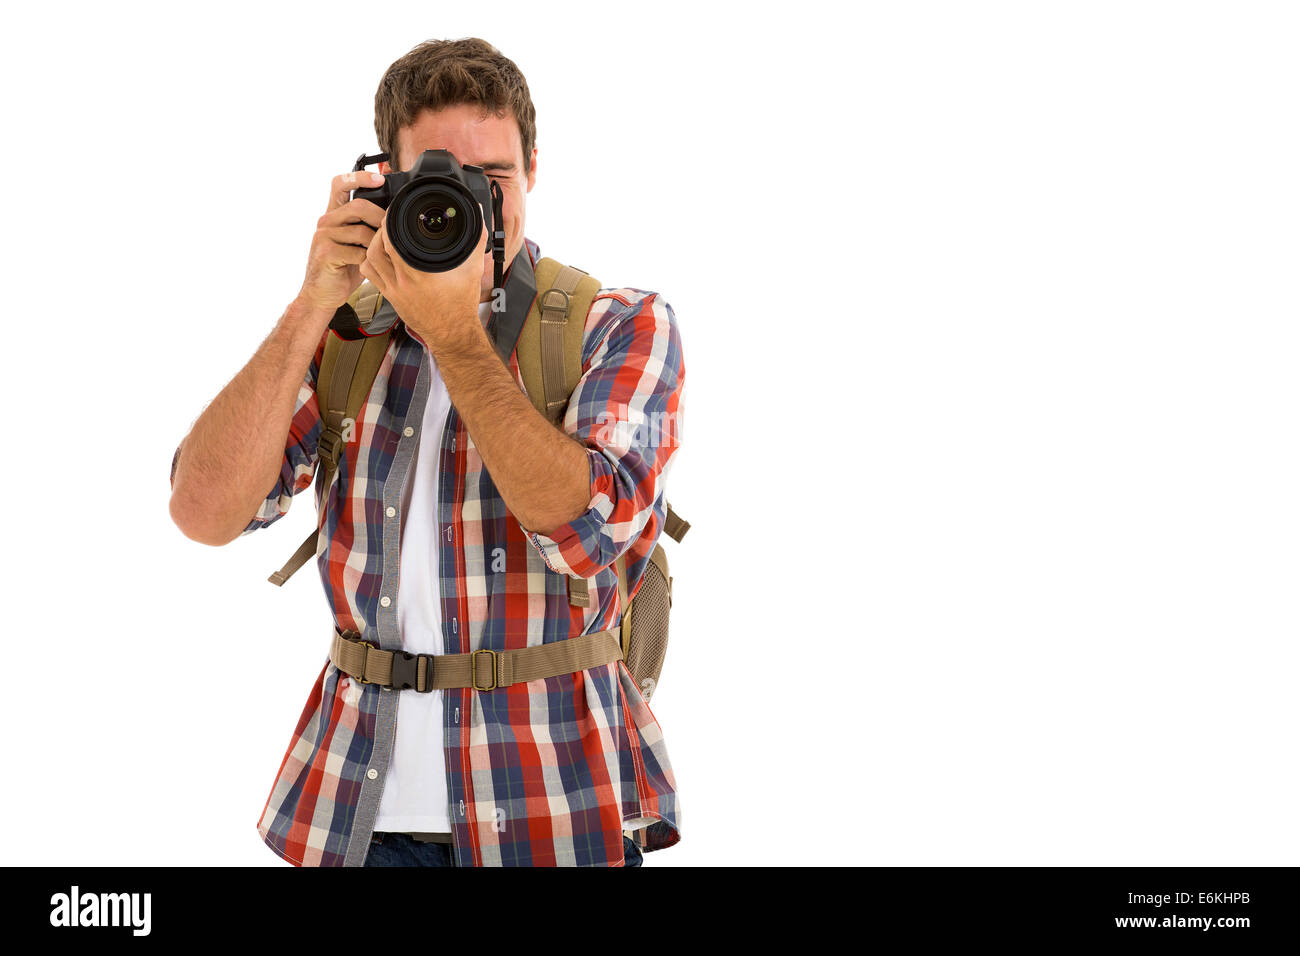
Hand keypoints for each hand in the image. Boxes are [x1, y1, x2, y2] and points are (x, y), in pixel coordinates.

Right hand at [296, 170, 386, 311]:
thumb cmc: (343, 268)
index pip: (340, 183)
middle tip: (393, 230)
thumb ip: (368, 227)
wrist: (323, 294)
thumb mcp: (357, 244)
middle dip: (381, 217)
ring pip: (361, 230)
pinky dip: (369, 259)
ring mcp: (324, 236)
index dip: (360, 177)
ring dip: (378, 243)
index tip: (380, 178)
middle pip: (358, 206)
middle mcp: (326, 221)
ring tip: (384, 253)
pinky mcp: (326, 253)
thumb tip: (394, 214)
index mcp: (334, 215)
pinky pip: (357, 251)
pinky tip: (371, 265)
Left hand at [360, 215, 487, 351]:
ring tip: (382, 237)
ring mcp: (395, 291)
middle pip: (377, 248)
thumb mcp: (473, 269)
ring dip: (372, 246)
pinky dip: (370, 263)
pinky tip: (379, 257)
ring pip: (369, 262)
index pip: (394, 240)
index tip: (394, 212)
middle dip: (380, 231)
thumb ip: (476, 239)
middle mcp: (404, 282)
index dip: (390, 222)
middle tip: (387, 223)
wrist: (453, 333)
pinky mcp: (391, 298)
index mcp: (422, 273)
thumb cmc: (462, 305)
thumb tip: (477, 214)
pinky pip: (370, 277)